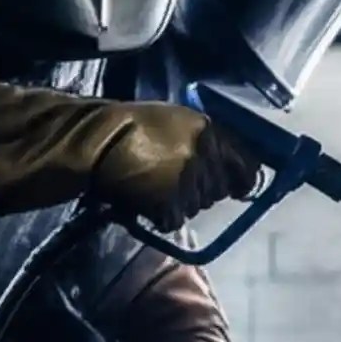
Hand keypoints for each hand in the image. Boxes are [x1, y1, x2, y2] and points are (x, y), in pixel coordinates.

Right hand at [0, 82, 259, 229]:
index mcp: (211, 132)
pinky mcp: (170, 203)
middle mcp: (205, 156)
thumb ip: (210, 140)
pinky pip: (174, 221)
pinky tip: (143, 198)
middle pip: (219, 191)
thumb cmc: (130, 127)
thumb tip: (238, 167)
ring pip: (197, 207)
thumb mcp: (178, 120)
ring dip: (179, 202)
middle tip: (171, 178)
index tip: (239, 188)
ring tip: (151, 182)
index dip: (244, 181)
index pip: (248, 167)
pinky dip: (160, 216)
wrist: (91, 141)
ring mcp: (188, 181)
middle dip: (202, 190)